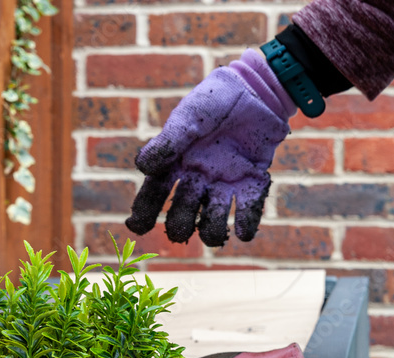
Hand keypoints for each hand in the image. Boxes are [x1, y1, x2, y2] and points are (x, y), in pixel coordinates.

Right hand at [126, 49, 296, 246]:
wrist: (255, 88)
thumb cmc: (214, 100)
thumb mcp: (187, 116)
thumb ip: (167, 142)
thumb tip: (142, 168)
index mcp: (174, 166)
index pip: (153, 196)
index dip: (143, 215)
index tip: (138, 226)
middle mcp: (195, 182)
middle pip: (181, 216)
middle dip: (179, 226)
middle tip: (181, 228)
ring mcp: (223, 185)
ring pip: (212, 223)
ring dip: (211, 232)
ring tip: (214, 232)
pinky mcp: (251, 183)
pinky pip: (247, 211)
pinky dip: (246, 225)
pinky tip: (244, 232)